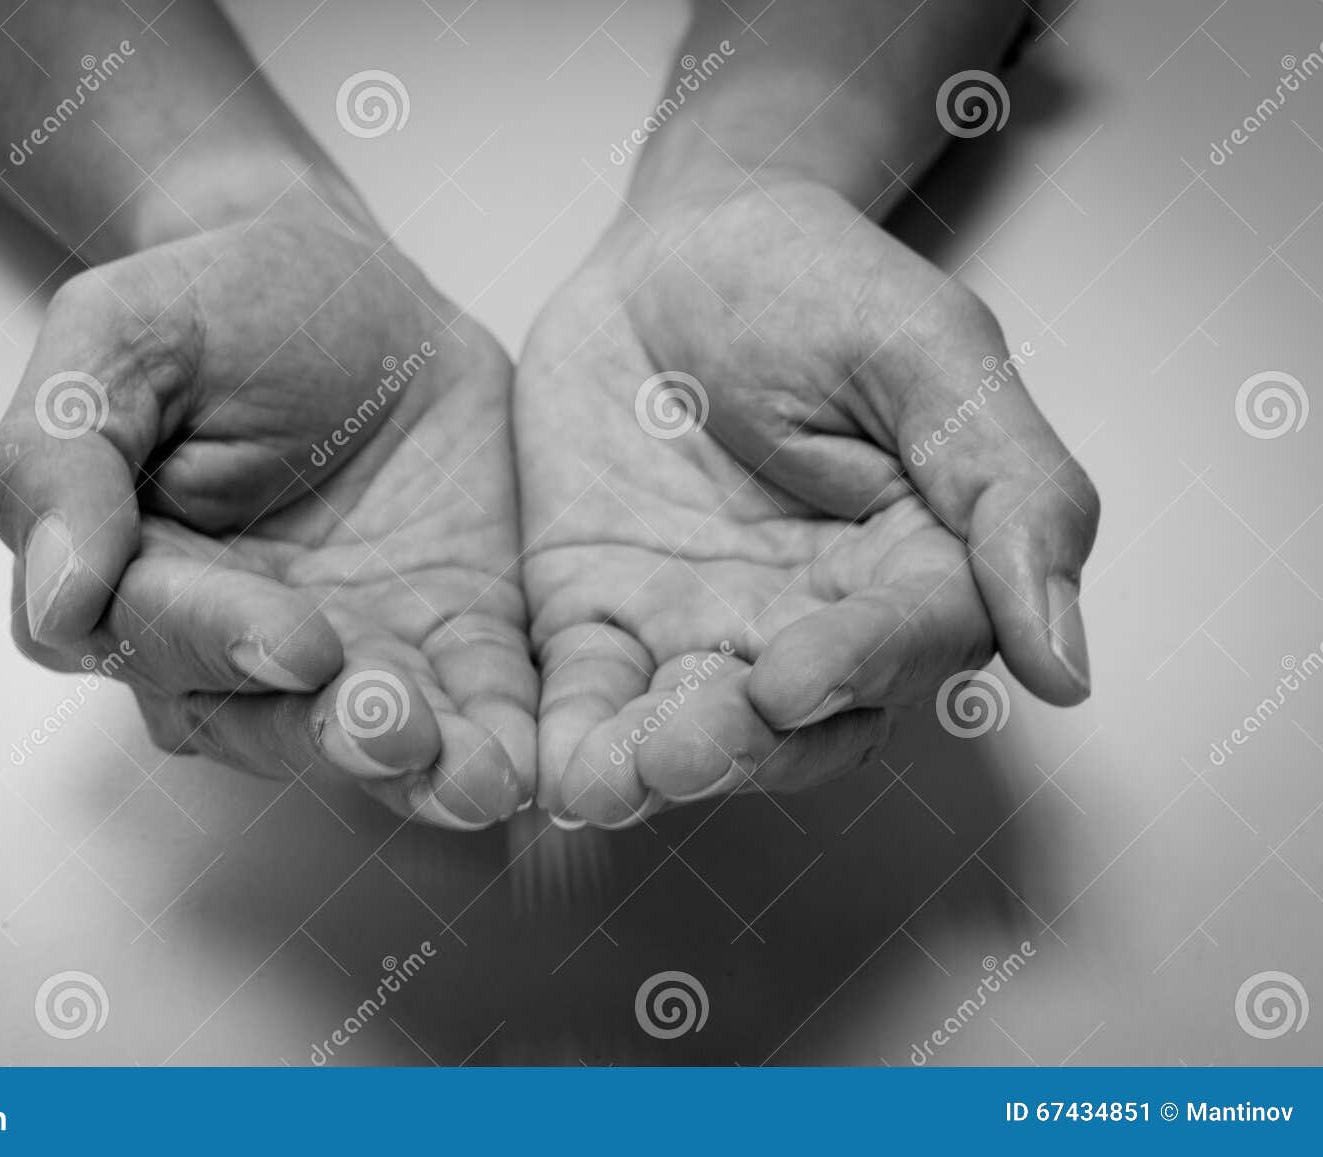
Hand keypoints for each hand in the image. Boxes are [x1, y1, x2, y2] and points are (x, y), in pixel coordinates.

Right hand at [0, 204, 534, 828]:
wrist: (356, 288)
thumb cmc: (222, 304)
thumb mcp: (118, 333)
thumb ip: (59, 450)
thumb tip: (55, 597)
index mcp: (136, 576)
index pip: (151, 636)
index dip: (216, 642)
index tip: (293, 635)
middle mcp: (236, 644)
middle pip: (263, 719)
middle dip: (328, 732)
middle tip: (387, 723)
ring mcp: (352, 653)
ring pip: (368, 737)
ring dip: (419, 766)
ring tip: (472, 775)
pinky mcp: (453, 645)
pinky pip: (475, 709)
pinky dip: (500, 741)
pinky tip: (527, 761)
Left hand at [516, 179, 1097, 826]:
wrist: (675, 248)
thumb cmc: (818, 282)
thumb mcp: (933, 354)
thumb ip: (1010, 494)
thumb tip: (1067, 668)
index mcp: (913, 568)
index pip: (902, 645)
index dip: (852, 669)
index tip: (791, 677)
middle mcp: (810, 621)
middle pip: (793, 721)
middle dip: (735, 745)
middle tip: (681, 751)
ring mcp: (701, 624)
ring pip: (688, 726)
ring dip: (647, 763)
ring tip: (606, 782)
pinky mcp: (603, 614)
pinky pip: (590, 689)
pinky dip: (572, 732)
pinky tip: (550, 762)